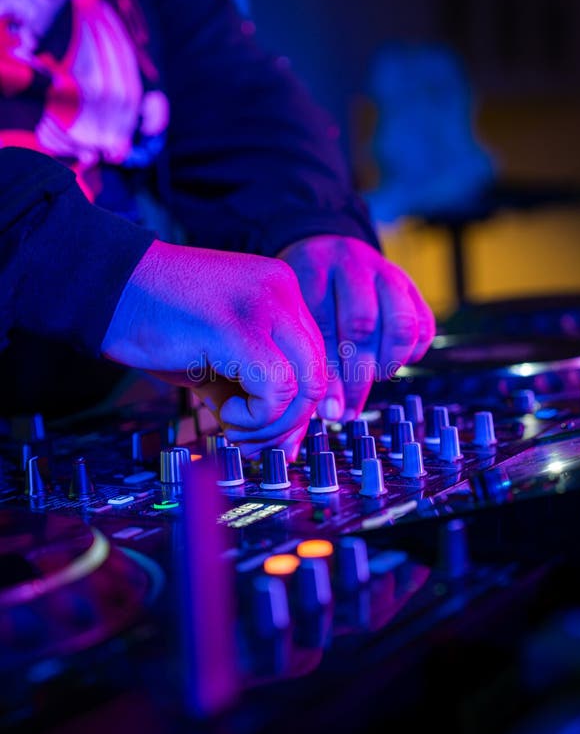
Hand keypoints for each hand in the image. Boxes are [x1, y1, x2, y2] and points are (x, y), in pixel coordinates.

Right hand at [101, 240, 327, 457]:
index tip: (276, 438)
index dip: (298, 408)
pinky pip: (276, 389)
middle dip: (291, 424)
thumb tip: (282, 441)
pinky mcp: (239, 329)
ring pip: (304, 385)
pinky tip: (225, 414)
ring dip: (271, 425)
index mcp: (281, 291)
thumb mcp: (219, 354)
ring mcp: (264, 306)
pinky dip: (256, 417)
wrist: (106, 289)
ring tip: (234, 428)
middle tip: (256, 445)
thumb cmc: (155, 320)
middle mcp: (282, 291)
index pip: (315, 359)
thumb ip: (254, 387)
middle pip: (317, 374)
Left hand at [278, 235, 434, 420]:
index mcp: (312, 268)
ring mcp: (384, 270)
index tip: (329, 410)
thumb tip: (330, 412)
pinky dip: (410, 353)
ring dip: (389, 362)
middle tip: (348, 410)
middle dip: (357, 377)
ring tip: (373, 378)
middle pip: (362, 326)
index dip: (329, 375)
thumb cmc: (301, 296)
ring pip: (401, 324)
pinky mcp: (409, 283)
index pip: (324, 325)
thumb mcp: (289, 313)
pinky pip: (423, 324)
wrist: (324, 253)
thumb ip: (304, 354)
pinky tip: (388, 363)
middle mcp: (350, 263)